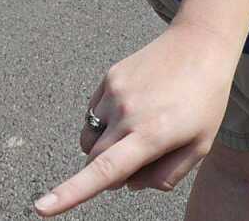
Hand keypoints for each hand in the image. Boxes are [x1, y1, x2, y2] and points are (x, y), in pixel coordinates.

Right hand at [33, 21, 239, 216]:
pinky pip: (94, 114)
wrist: (202, 44)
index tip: (41, 208)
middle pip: (95, 161)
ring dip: (107, 143)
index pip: (105, 171)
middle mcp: (128, 114)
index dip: (71, 193)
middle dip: (111, 168)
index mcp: (152, 135)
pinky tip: (138, 105)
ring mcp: (115, 93)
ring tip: (142, 124)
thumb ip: (166, 175)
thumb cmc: (206, 99)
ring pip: (91, 138)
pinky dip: (109, 120)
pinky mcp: (110, 77)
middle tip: (148, 150)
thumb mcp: (201, 145)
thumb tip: (129, 184)